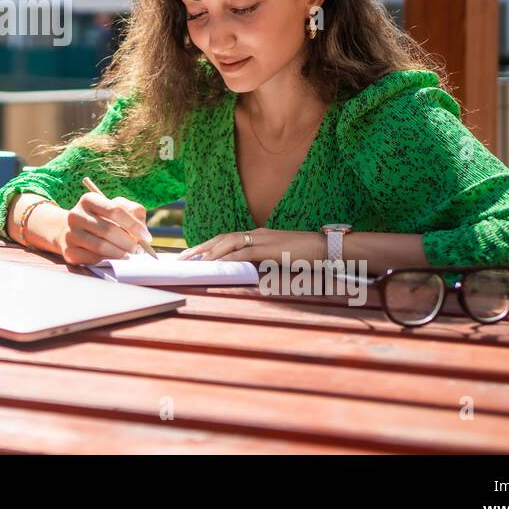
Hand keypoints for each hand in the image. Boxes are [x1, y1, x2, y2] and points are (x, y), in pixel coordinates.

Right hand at [55, 192, 152, 265]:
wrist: (73, 231)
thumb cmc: (102, 219)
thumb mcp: (118, 208)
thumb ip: (133, 212)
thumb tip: (142, 230)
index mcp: (89, 199)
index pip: (114, 210)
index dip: (133, 225)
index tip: (146, 237)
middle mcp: (76, 215)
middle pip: (108, 230)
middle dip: (128, 242)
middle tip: (139, 250)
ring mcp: (70, 233)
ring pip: (100, 246)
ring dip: (120, 253)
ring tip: (129, 255)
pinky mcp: (69, 251)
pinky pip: (92, 258)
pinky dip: (107, 260)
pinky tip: (114, 258)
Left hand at [177, 228, 325, 263]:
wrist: (326, 248)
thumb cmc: (306, 256)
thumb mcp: (280, 260)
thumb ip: (263, 264)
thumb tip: (249, 274)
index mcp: (258, 236)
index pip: (227, 239)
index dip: (208, 246)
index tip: (192, 254)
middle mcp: (256, 234)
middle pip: (222, 238)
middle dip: (201, 248)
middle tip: (183, 257)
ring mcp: (262, 239)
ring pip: (228, 243)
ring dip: (209, 252)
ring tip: (193, 262)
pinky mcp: (269, 249)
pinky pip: (243, 253)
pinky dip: (228, 259)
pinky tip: (216, 265)